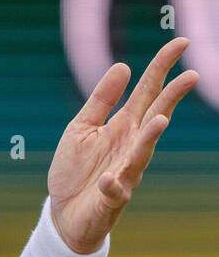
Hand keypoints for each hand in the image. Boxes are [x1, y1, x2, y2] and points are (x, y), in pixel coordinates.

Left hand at [49, 37, 198, 252]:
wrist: (64, 213)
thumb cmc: (76, 170)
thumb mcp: (82, 127)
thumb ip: (101, 100)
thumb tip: (124, 66)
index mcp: (124, 126)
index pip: (148, 92)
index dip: (162, 68)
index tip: (179, 43)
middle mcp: (131, 146)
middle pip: (155, 116)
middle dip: (172, 97)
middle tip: (191, 75)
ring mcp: (125, 172)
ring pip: (142, 153)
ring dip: (151, 138)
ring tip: (160, 120)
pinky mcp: (111, 197)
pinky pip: (115, 190)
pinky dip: (113, 184)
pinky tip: (108, 178)